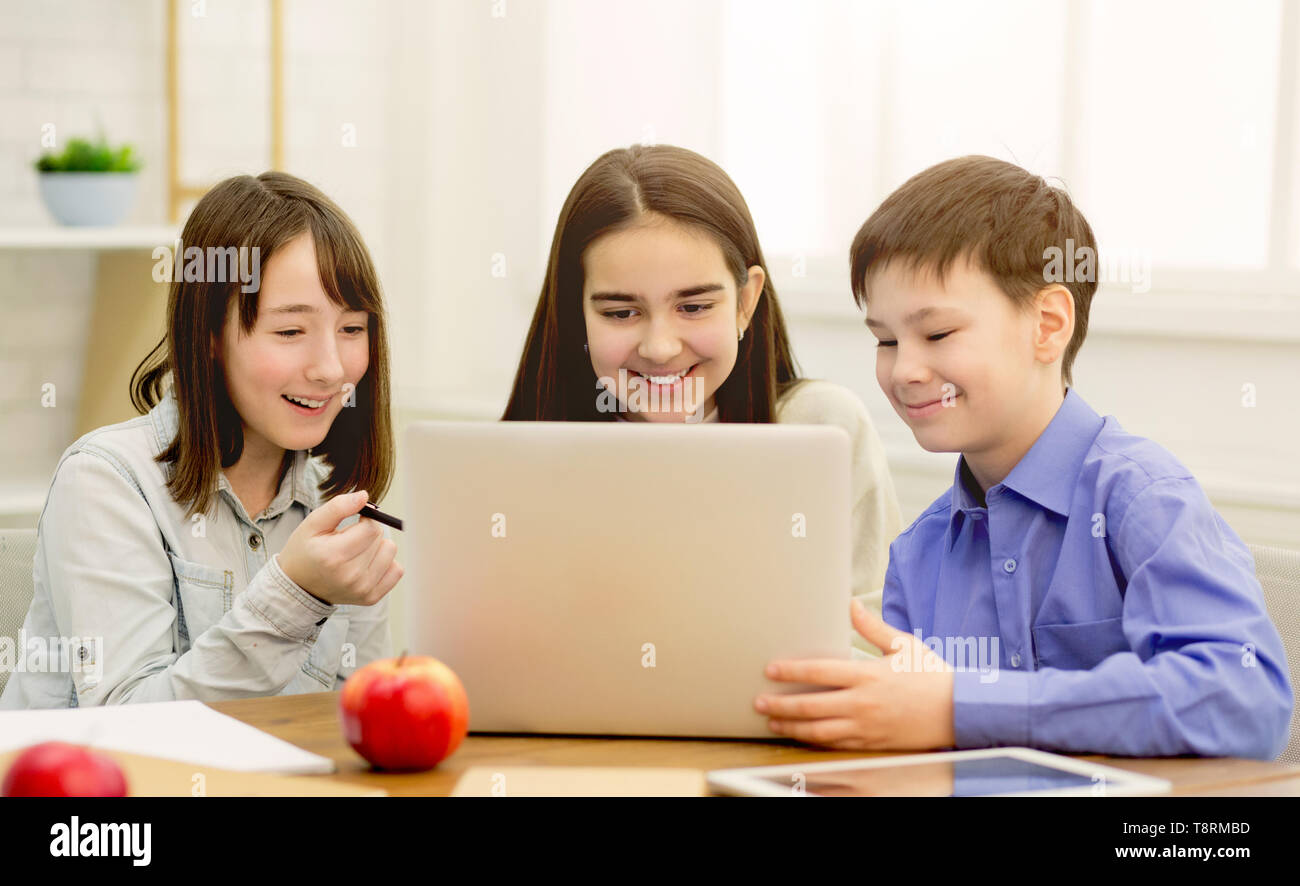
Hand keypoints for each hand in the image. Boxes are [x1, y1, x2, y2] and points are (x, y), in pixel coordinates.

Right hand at [277, 490, 403, 606]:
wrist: (299, 586)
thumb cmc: (305, 552)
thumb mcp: (312, 524)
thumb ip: (338, 506)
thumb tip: (364, 496)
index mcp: (333, 556)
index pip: (371, 528)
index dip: (365, 520)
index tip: (353, 524)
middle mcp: (350, 576)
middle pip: (381, 539)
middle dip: (368, 534)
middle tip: (349, 541)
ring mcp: (362, 590)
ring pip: (390, 552)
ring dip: (377, 547)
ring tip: (357, 552)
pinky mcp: (371, 598)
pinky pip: (396, 571)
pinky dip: (385, 564)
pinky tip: (367, 564)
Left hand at [753, 599, 955, 750]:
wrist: (960, 712)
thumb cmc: (932, 676)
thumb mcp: (903, 645)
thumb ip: (872, 627)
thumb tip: (851, 604)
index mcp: (867, 675)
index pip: (819, 672)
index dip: (791, 671)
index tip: (770, 670)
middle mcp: (863, 703)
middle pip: (811, 705)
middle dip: (781, 704)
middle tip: (759, 701)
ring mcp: (867, 727)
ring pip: (819, 730)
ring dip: (792, 726)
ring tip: (772, 720)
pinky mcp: (873, 743)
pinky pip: (837, 745)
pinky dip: (815, 741)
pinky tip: (802, 736)